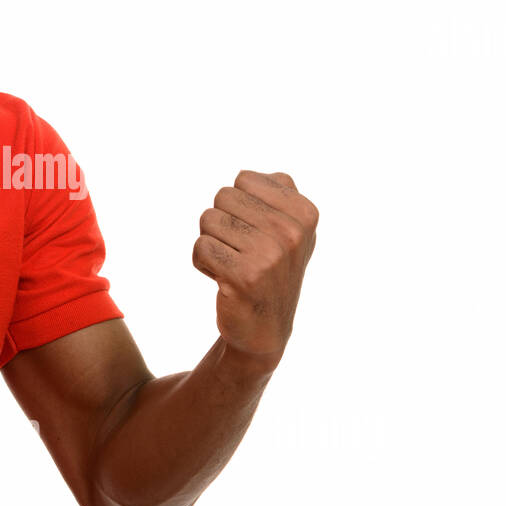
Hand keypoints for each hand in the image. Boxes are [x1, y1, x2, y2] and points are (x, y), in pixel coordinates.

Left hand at [193, 171, 317, 372]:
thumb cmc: (270, 270)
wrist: (264, 329)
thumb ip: (279, 192)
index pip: (244, 179)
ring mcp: (270, 255)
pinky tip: (223, 280)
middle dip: (222, 222)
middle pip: (223, 196)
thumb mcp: (290, 228)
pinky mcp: (245, 277)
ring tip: (233, 265)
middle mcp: (291, 232)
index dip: (239, 205)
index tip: (255, 232)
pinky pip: (200, 247)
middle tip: (240, 251)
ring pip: (208, 219)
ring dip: (212, 243)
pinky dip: (203, 264)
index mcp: (304, 212)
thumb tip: (248, 176)